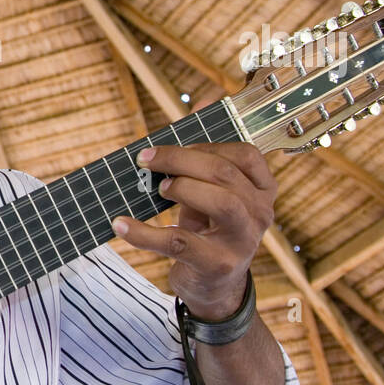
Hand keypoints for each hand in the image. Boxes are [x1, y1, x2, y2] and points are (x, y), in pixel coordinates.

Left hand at [113, 143, 275, 320]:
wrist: (215, 286)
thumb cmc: (210, 228)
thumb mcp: (211, 191)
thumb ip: (206, 149)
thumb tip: (206, 98)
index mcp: (262, 189)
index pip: (244, 155)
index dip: (204, 144)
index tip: (170, 146)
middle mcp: (260, 213)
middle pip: (225, 174)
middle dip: (180, 160)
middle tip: (146, 160)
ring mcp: (243, 241)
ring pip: (220, 203)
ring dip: (181, 188)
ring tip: (157, 190)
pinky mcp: (217, 264)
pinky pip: (179, 242)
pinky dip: (144, 232)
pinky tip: (121, 224)